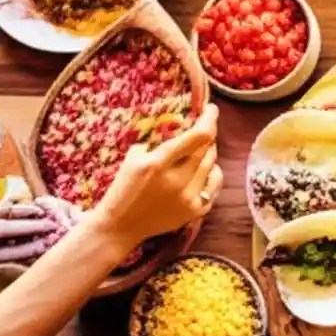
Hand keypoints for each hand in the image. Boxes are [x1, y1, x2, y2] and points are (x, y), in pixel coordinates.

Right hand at [88, 105, 221, 252]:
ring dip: (208, 154)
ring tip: (197, 152)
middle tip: (202, 130)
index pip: (198, 137)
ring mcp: (189, 198)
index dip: (209, 120)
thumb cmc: (124, 188)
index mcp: (158, 164)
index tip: (211, 110)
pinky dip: (210, 174)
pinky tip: (200, 172)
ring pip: (213, 166)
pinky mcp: (196, 211)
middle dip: (207, 136)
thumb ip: (157, 142)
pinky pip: (214, 185)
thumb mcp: (133, 158)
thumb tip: (181, 127)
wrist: (121, 226)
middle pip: (208, 150)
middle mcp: (177, 181)